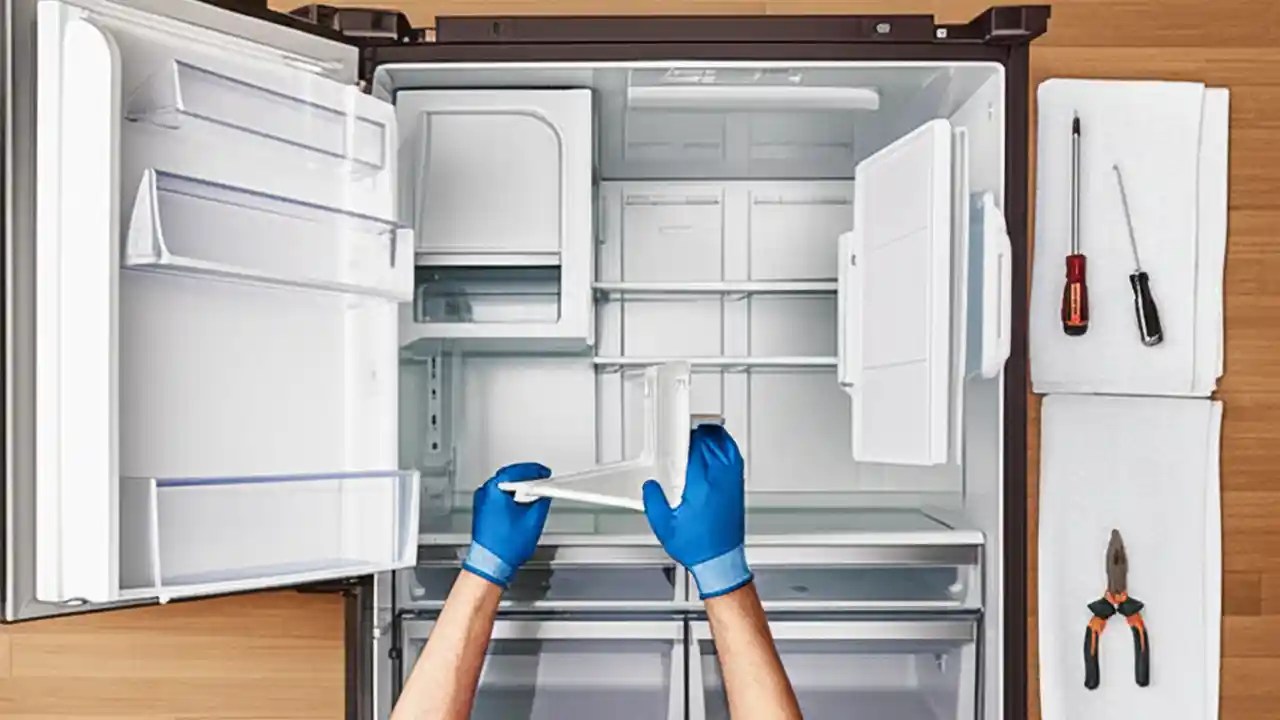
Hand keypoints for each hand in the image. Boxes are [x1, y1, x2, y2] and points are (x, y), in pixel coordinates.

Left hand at [462, 463, 551, 587]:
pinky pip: (497, 495)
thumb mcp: (533, 519)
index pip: (518, 470)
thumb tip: (543, 492)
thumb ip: (541, 499)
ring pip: (503, 485)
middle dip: (526, 477)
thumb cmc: (506, 546)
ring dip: (518, 487)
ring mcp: (481, 501)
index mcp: (495, 489)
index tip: (544, 473)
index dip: (535, 470)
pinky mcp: (482, 510)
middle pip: (509, 475)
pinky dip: (510, 495)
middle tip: (540, 480)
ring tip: (533, 493)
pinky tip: (520, 503)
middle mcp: (485, 492)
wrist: (490, 564)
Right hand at [643, 424, 751, 598]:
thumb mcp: (665, 525)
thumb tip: (650, 487)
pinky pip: (735, 458)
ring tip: (704, 434)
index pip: (696, 448)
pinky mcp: (738, 489)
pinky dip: (727, 448)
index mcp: (701, 485)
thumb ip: (654, 501)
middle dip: (700, 434)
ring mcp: (732, 483)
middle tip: (689, 432)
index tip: (680, 433)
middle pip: (713, 442)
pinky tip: (720, 449)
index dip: (687, 436)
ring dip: (715, 437)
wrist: (721, 562)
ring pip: (727, 447)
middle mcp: (720, 481)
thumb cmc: (698, 547)